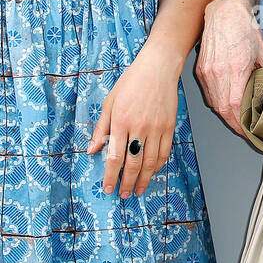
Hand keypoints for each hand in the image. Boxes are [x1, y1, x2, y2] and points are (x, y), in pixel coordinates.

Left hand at [86, 51, 177, 197]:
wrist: (158, 68)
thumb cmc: (131, 82)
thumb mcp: (109, 102)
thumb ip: (101, 128)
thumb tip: (92, 150)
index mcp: (121, 121)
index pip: (114, 157)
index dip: (110, 176)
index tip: (107, 188)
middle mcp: (139, 127)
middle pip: (133, 163)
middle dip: (127, 182)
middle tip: (122, 194)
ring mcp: (157, 128)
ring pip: (151, 162)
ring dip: (144, 179)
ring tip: (138, 190)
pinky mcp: (170, 126)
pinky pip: (164, 152)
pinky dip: (158, 165)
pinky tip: (153, 172)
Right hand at [194, 0, 262, 137]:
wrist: (226, 10)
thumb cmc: (245, 28)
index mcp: (235, 67)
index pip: (236, 105)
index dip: (243, 123)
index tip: (252, 131)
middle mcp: (216, 71)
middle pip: (223, 109)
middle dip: (236, 124)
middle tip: (247, 131)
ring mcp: (206, 71)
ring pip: (214, 103)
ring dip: (226, 115)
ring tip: (239, 122)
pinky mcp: (200, 69)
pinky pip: (208, 93)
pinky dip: (218, 103)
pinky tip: (228, 105)